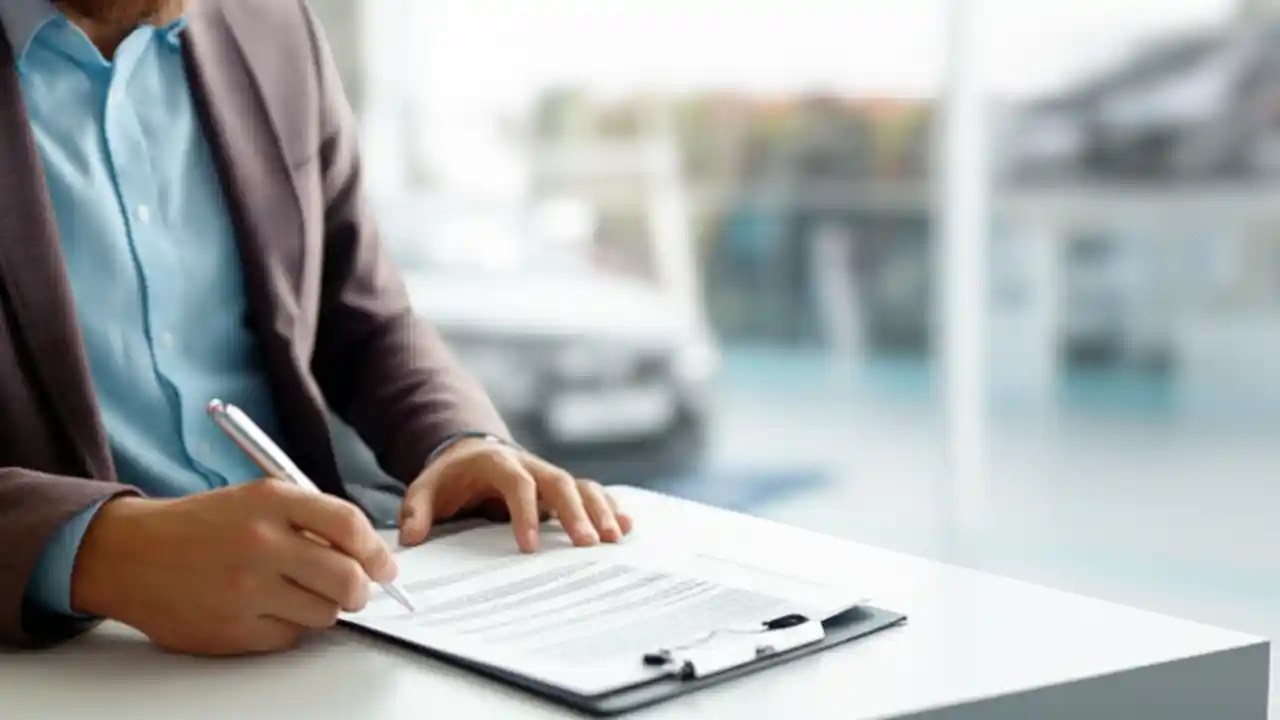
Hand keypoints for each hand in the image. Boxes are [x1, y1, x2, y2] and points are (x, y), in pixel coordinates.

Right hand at [71, 479, 396, 655]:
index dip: (376, 551)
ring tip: (298, 595)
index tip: (384, 565)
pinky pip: (290, 637)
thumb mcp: (256, 499)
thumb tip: (366, 553)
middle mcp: (260, 542)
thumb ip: (311, 518)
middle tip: (355, 590)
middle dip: (360, 589)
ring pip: (324, 613)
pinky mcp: (232, 628)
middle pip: (346, 578)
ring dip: (323, 608)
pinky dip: (289, 627)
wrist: (131, 554)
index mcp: (271, 501)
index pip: (349, 525)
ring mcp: (246, 589)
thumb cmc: (201, 526)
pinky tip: (267, 609)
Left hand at [398, 439, 632, 551]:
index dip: (525, 513)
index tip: (529, 547)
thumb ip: (417, 510)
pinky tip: (626, 526)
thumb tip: (411, 539)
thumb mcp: (425, 487)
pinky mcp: (560, 489)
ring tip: (615, 537)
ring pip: (582, 486)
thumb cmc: (450, 477)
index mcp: (498, 461)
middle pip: (560, 482)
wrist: (470, 454)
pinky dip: (609, 507)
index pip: (518, 483)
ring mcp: (549, 476)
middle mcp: (530, 464)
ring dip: (600, 510)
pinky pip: (591, 493)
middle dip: (576, 513)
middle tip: (588, 544)